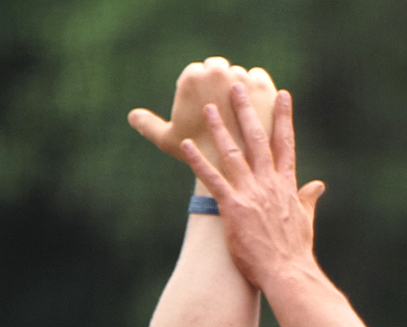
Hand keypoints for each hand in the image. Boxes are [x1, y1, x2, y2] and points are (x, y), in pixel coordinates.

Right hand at [129, 58, 275, 174]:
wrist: (239, 168)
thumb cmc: (201, 154)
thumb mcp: (169, 140)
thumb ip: (148, 125)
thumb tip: (132, 116)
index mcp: (192, 77)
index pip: (197, 70)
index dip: (201, 85)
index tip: (206, 99)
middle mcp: (217, 73)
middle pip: (218, 67)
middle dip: (220, 81)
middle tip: (223, 100)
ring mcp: (241, 78)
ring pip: (240, 73)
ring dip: (240, 83)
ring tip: (240, 103)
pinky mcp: (264, 87)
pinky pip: (259, 77)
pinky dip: (258, 85)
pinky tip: (256, 100)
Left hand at [178, 86, 327, 291]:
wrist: (289, 274)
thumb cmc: (296, 253)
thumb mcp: (305, 221)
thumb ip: (308, 199)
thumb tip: (319, 186)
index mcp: (287, 186)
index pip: (286, 144)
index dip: (283, 118)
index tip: (281, 95)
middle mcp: (270, 184)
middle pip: (258, 140)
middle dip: (246, 111)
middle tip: (237, 87)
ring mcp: (251, 194)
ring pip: (234, 154)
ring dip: (220, 129)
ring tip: (208, 108)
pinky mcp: (234, 207)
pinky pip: (213, 179)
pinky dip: (199, 161)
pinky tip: (186, 144)